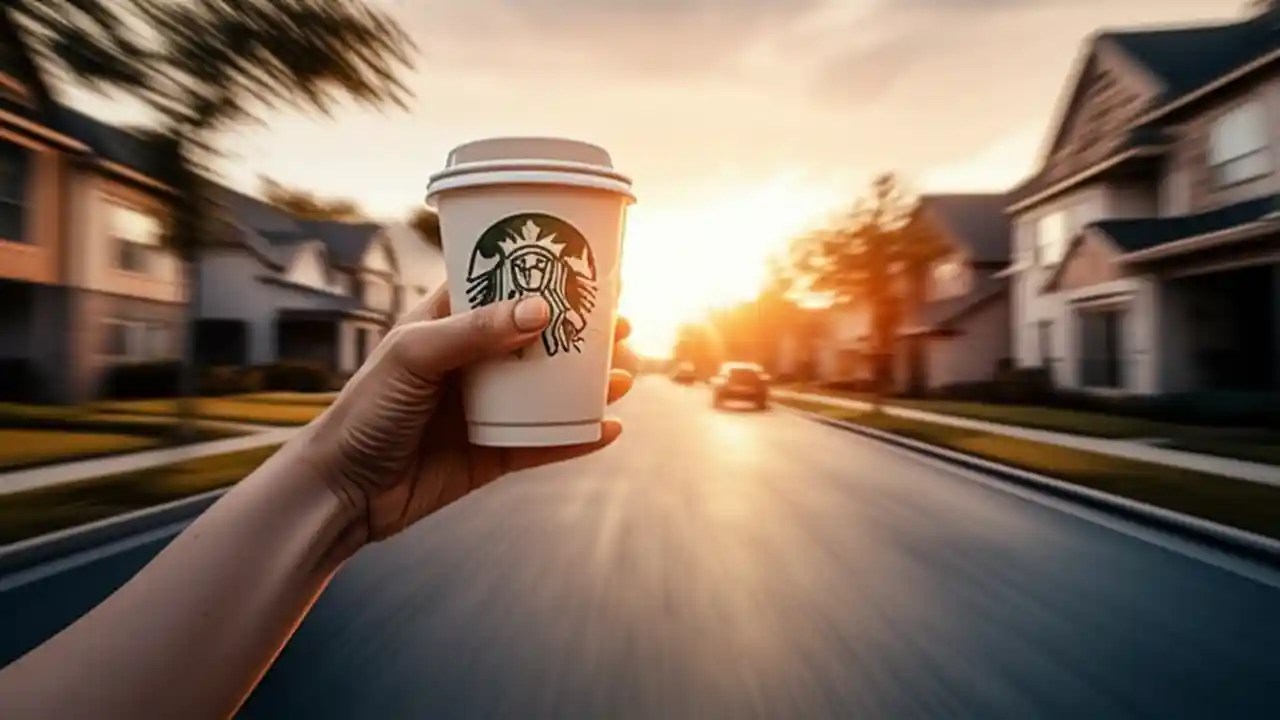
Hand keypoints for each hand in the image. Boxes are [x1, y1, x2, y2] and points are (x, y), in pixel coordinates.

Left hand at [298, 289, 635, 545]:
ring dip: (589, 383)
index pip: (501, 285)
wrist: (342, 491)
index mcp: (447, 324)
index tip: (585, 262)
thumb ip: (474, 332)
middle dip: (582, 331)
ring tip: (624, 374)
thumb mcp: (414, 357)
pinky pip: (546, 441)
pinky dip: (579, 436)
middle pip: (539, 338)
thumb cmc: (365, 410)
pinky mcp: (493, 453)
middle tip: (622, 323)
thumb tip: (540, 311)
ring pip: (551, 390)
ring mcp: (487, 408)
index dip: (542, 272)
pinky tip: (608, 428)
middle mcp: (472, 362)